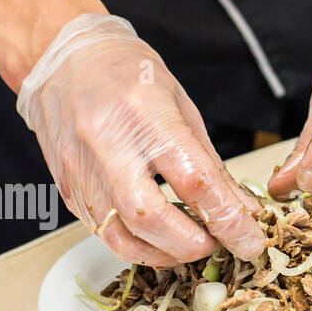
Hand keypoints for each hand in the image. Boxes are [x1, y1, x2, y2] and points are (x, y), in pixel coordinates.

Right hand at [17, 13, 265, 265]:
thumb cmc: (127, 74)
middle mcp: (107, 144)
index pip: (194, 181)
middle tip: (215, 243)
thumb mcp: (181, 107)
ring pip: (122, 235)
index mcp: (145, 115)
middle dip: (191, 244)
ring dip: (165, 253)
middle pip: (150, 217)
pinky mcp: (67, 188)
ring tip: (189, 246)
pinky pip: (104, 233)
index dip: (228, 220)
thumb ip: (211, 165)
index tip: (250, 242)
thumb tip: (244, 211)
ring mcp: (81, 169)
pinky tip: (159, 241)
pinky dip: (138, 246)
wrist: (61, 56)